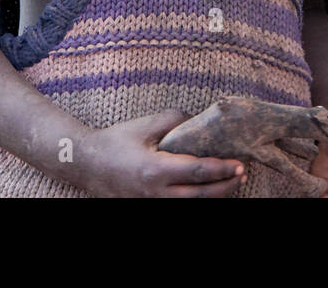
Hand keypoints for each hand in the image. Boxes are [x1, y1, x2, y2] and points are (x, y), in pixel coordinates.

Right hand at [80, 110, 246, 197]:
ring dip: (213, 196)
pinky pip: (176, 206)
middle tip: (241, 175)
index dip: (222, 169)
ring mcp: (150, 204)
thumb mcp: (145, 125)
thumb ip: (175, 120)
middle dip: (225, 187)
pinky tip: (205, 191)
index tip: (239, 164)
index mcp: (156, 170)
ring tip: (229, 184)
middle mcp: (155, 193)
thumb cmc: (115, 141)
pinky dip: (194, 200)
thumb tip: (198, 121)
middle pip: (200, 196)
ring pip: (190, 206)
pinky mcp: (146, 207)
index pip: (198, 171)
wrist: (86, 163)